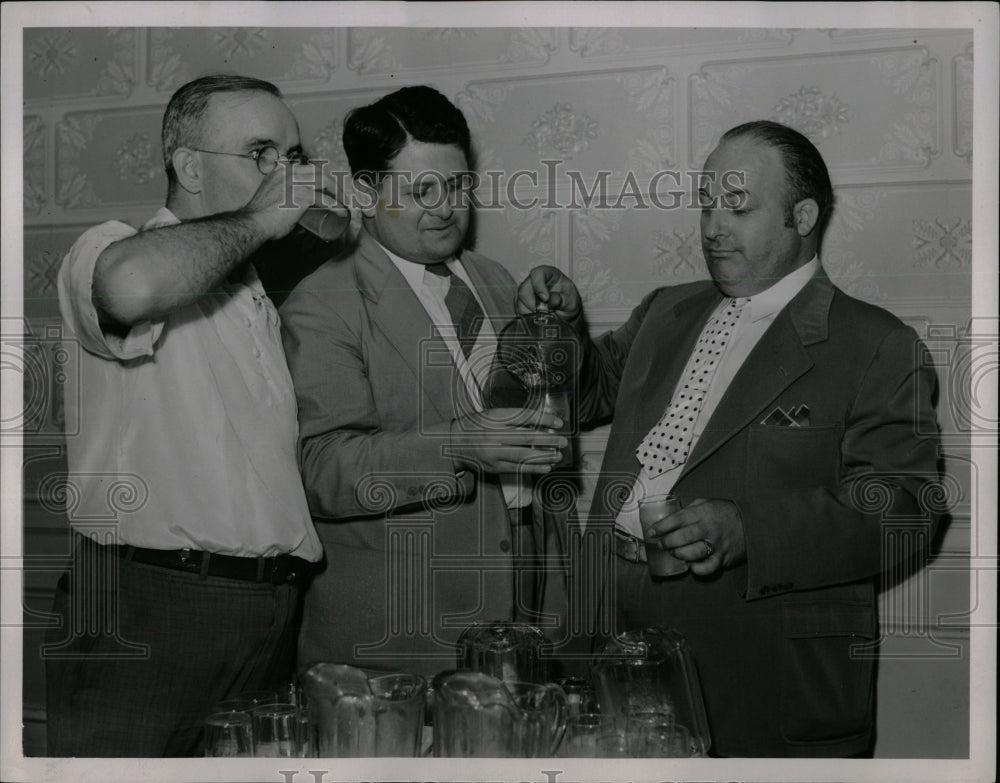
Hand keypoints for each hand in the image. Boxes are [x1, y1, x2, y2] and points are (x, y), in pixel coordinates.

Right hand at [240, 161, 350, 240]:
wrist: (253, 224)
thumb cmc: (261, 218)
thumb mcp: (272, 200)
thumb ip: (284, 202)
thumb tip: (301, 219)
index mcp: (282, 170)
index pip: (309, 168)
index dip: (324, 178)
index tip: (332, 189)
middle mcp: (289, 171)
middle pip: (320, 172)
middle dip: (335, 184)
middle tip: (342, 197)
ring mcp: (296, 181)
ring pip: (326, 182)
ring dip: (339, 192)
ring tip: (345, 203)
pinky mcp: (301, 194)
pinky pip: (324, 199)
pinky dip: (336, 205)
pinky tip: (342, 212)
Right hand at [447, 407, 566, 474]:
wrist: (453, 443)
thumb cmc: (475, 426)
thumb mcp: (491, 415)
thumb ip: (512, 418)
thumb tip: (539, 422)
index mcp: (494, 418)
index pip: (524, 417)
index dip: (543, 419)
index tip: (558, 422)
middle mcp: (494, 435)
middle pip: (526, 437)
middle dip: (548, 440)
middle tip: (563, 441)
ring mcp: (493, 452)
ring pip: (523, 455)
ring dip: (543, 456)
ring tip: (558, 455)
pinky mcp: (494, 466)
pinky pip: (517, 468)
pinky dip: (533, 468)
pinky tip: (546, 467)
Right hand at [516, 265, 582, 321]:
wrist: (566, 312)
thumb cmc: (569, 300)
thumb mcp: (571, 300)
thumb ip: (563, 300)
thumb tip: (551, 301)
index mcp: (548, 273)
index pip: (537, 274)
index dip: (539, 286)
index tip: (546, 299)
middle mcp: (535, 281)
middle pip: (524, 289)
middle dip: (533, 303)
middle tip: (544, 311)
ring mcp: (528, 292)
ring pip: (521, 302)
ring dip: (531, 311)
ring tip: (545, 315)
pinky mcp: (524, 304)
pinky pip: (521, 311)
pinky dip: (530, 316)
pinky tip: (539, 317)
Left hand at [644, 498, 745, 575]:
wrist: (753, 522)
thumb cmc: (726, 512)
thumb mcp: (708, 503)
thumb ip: (690, 509)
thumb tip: (671, 517)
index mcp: (703, 512)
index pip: (677, 519)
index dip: (661, 526)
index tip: (652, 531)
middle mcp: (708, 528)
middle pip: (682, 537)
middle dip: (667, 542)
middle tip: (661, 544)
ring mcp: (716, 544)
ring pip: (692, 553)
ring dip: (679, 554)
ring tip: (674, 552)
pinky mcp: (723, 557)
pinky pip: (707, 567)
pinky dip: (697, 569)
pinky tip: (691, 565)